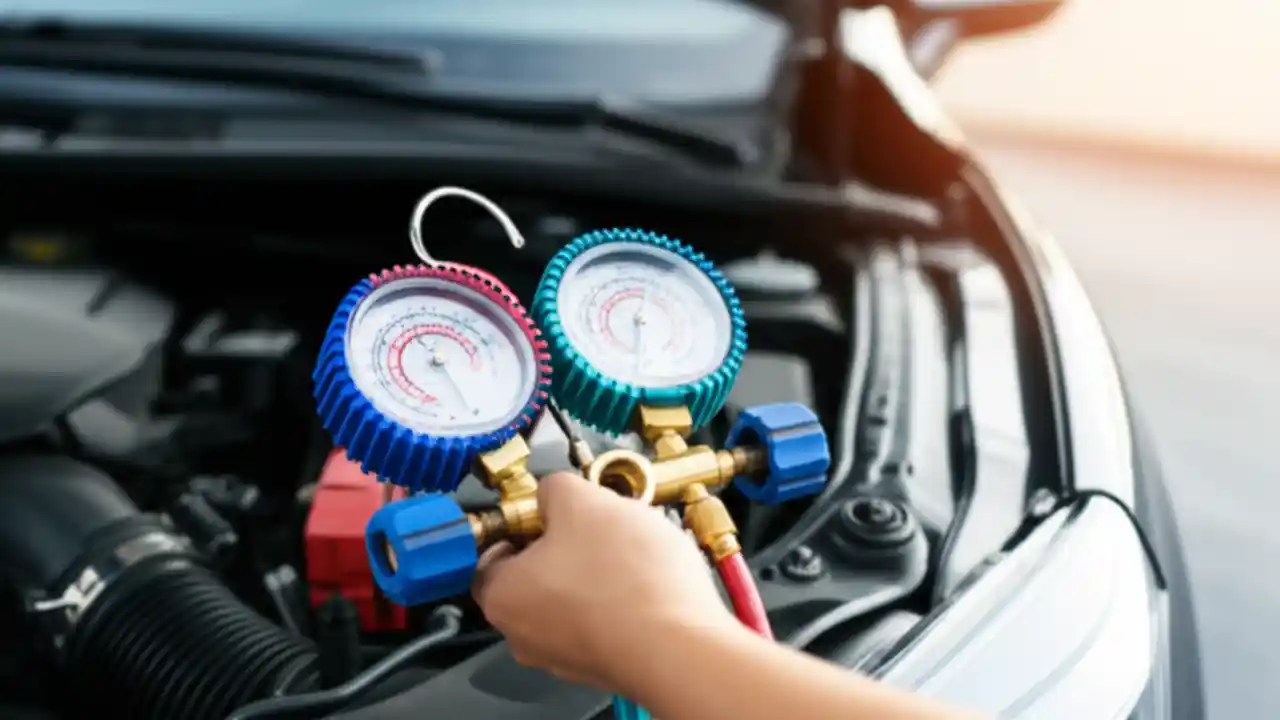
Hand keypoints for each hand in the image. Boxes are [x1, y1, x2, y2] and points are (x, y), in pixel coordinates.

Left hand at [471, 472, 737, 691]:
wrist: (681, 646)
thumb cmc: (624, 576)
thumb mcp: (582, 501)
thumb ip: (555, 488)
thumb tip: (552, 493)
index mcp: (502, 596)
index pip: (490, 554)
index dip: (521, 524)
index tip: (551, 510)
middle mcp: (523, 636)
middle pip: (535, 575)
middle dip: (567, 544)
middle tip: (598, 523)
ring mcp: (565, 657)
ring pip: (572, 597)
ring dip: (597, 570)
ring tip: (633, 550)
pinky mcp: (604, 666)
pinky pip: (603, 620)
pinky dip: (620, 599)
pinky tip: (648, 582)